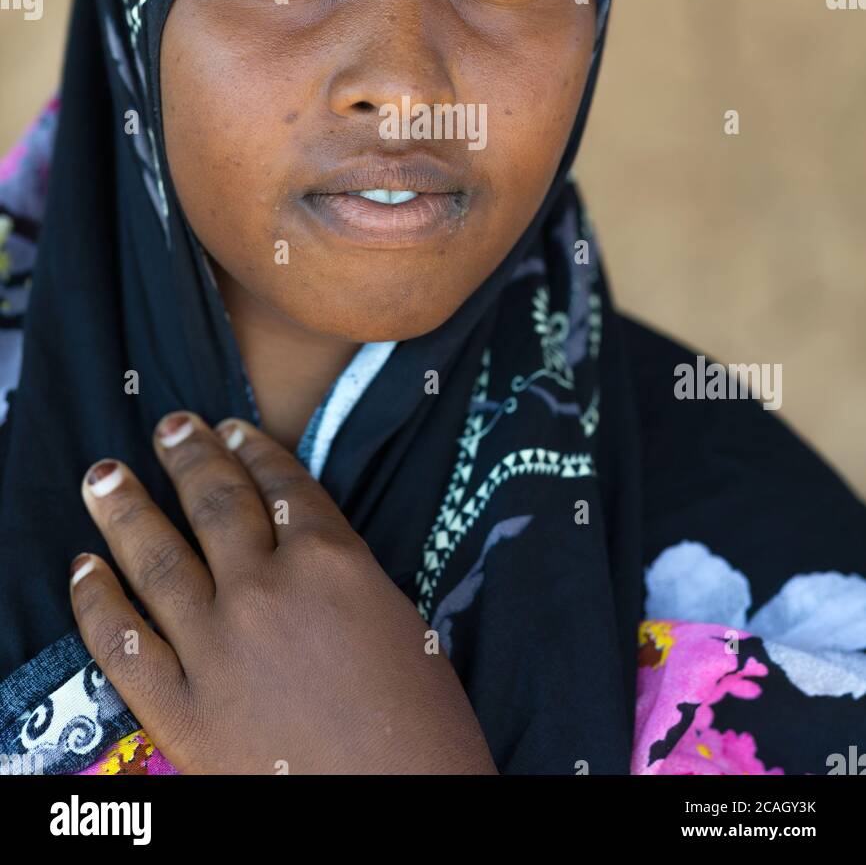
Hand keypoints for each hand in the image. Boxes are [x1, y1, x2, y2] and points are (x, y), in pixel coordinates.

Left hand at [69, 413, 497, 774]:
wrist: (400, 810)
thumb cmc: (422, 724)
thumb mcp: (396, 617)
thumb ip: (340, 573)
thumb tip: (299, 548)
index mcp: (331, 559)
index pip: (280, 484)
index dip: (252, 450)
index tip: (230, 430)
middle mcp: (266, 587)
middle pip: (214, 502)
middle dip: (188, 456)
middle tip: (169, 426)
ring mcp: (218, 646)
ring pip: (157, 556)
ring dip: (126, 508)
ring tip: (104, 474)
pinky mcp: (184, 708)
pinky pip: (123, 643)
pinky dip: (96, 602)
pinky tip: (83, 570)